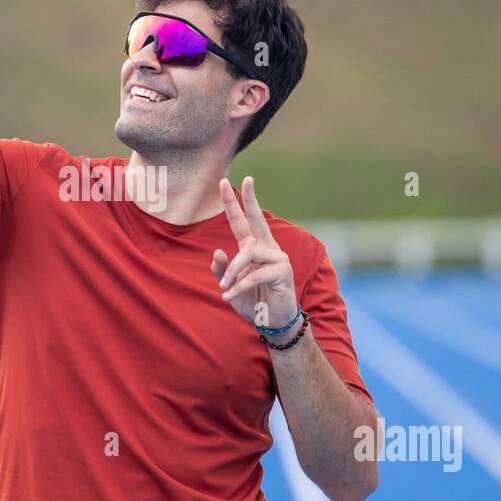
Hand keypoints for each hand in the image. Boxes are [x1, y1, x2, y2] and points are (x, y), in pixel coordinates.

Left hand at [211, 176, 297, 332]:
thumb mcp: (231, 285)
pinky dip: (239, 285)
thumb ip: (222, 270)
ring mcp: (277, 258)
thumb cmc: (253, 301)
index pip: (243, 222)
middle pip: (258, 220)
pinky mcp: (282, 272)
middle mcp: (267, 248)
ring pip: (248, 253)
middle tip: (247, 179)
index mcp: (254, 248)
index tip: (225, 183)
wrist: (273, 322)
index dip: (235, 203)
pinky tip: (229, 295)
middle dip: (250, 199)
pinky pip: (255, 274)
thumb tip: (217, 251)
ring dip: (233, 270)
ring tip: (224, 287)